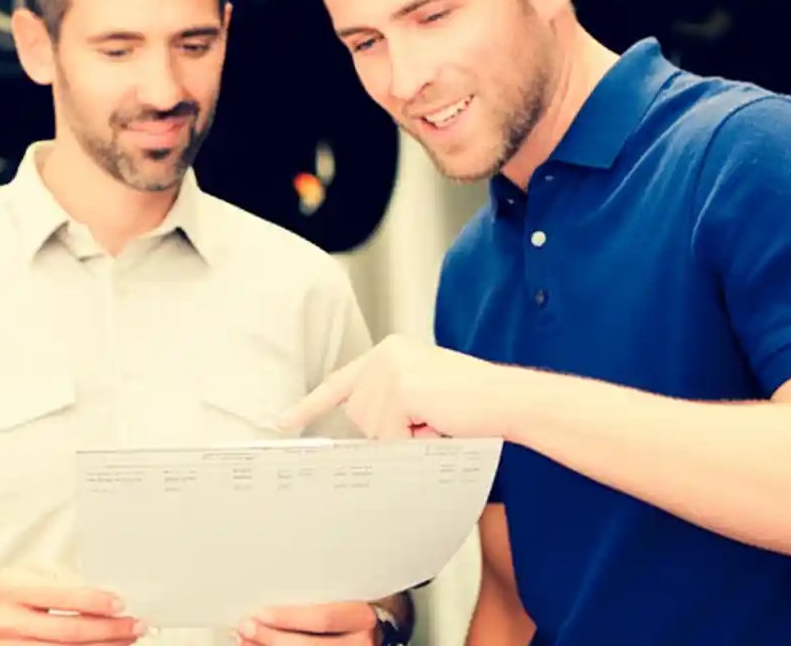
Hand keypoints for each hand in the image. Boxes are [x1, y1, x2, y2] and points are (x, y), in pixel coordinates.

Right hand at [0, 570, 143, 645]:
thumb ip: (60, 581)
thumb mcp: (26, 573)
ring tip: (127, 640)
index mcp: (12, 590)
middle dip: (108, 630)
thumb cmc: (4, 592)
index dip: (94, 601)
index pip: (60, 596)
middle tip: (135, 626)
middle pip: (68, 632)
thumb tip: (103, 594)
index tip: (120, 604)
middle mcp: (8, 623)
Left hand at [238, 602, 376, 645]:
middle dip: (272, 638)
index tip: (260, 613)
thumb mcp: (347, 595)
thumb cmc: (357, 609)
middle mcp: (360, 643)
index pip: (323, 618)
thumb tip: (272, 597)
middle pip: (310, 645)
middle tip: (246, 627)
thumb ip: (320, 597)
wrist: (382, 631)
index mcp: (362, 617)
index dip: (288, 618)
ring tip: (245, 642)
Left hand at [277, 334, 524, 438]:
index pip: (342, 382)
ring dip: (405, 435)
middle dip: (390, 430)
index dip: (310, 406)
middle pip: (358, 415)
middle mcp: (385, 353)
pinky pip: (390, 435)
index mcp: (390, 352)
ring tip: (437, 419)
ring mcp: (390, 369)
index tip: (282, 422)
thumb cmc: (475, 404)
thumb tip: (366, 435)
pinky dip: (414, 438)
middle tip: (430, 420)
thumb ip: (391, 404)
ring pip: (373, 429)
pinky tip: (437, 422)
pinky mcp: (399, 387)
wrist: (508, 400)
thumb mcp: (425, 395)